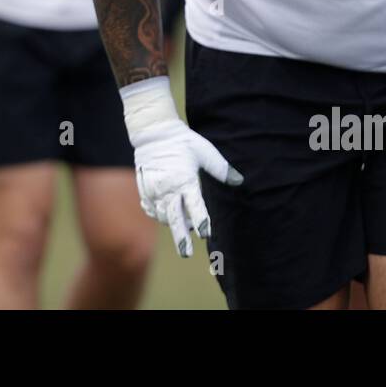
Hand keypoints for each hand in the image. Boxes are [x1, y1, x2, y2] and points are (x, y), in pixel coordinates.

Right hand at [121, 77, 242, 256]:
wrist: (153, 133)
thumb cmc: (183, 141)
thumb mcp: (205, 152)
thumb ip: (222, 169)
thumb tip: (240, 181)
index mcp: (184, 179)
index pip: (194, 205)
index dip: (200, 220)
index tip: (205, 233)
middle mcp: (168, 188)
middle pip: (174, 218)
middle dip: (180, 237)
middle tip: (186, 253)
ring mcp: (154, 190)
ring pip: (163, 216)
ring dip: (173, 224)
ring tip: (184, 227)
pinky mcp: (145, 190)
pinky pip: (151, 209)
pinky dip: (159, 215)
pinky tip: (166, 214)